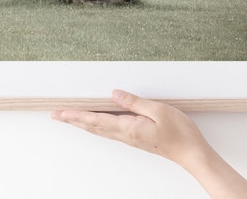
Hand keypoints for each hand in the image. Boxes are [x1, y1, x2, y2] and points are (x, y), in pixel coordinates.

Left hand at [52, 90, 246, 197]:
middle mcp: (125, 135)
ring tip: (69, 118)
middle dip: (72, 120)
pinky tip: (94, 123)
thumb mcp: (158, 110)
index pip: (94, 120)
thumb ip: (134, 102)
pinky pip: (109, 131)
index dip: (75, 115)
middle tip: (55, 115)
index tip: (60, 112)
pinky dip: (95, 126)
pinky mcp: (135, 138)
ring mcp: (130, 138)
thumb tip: (114, 93)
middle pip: (92, 126)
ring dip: (81, 123)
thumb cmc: (179, 132)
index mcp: (128, 127)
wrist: (192, 153)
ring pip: (99, 130)